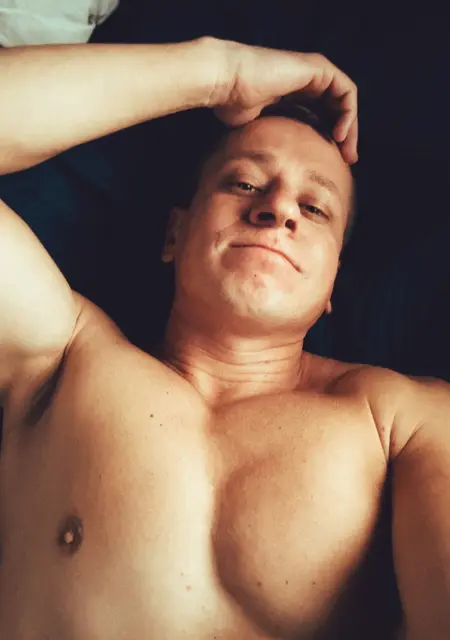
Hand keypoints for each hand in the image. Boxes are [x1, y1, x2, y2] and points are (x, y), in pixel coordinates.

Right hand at [209, 39, 357, 164]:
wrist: (226, 82)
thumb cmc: (231, 106)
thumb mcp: (257, 131)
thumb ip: (271, 142)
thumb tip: (272, 171)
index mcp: (291, 95)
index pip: (321, 116)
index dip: (328, 139)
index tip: (331, 163)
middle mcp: (304, 81)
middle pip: (336, 109)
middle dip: (345, 136)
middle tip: (347, 160)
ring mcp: (312, 72)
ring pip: (345, 102)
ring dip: (350, 128)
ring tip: (346, 152)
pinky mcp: (318, 68)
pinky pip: (346, 92)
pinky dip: (348, 114)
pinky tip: (339, 135)